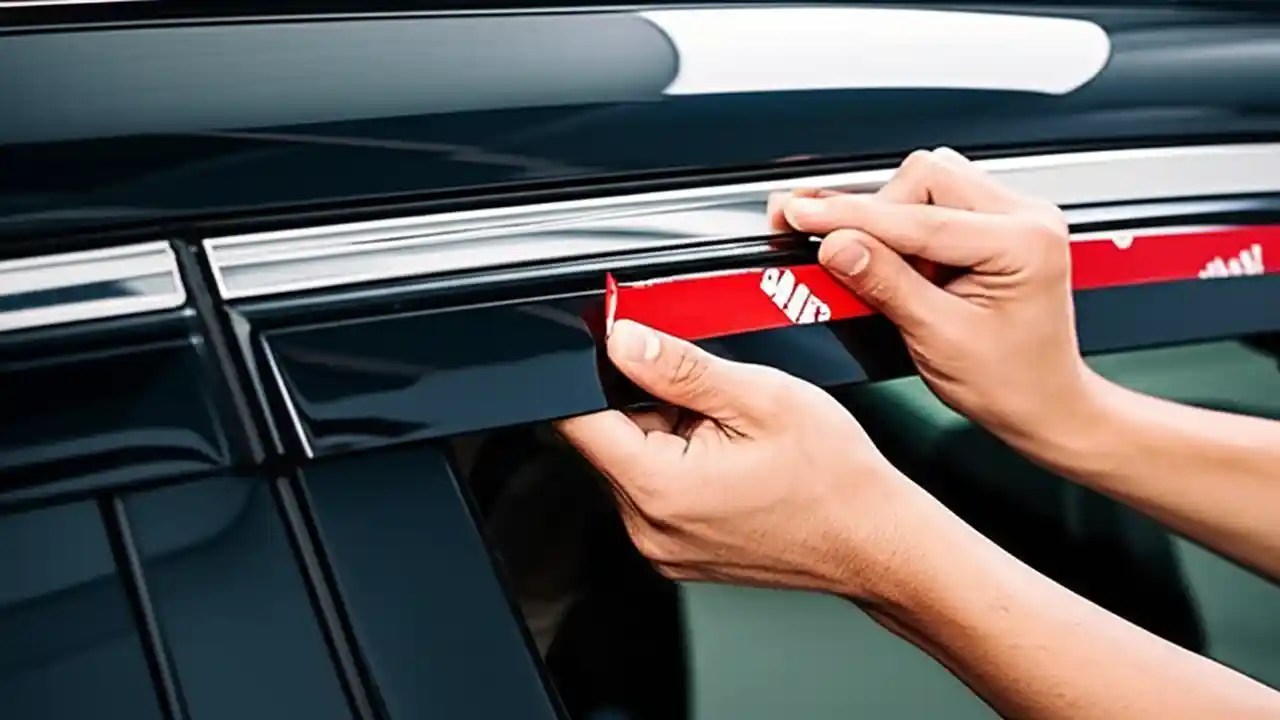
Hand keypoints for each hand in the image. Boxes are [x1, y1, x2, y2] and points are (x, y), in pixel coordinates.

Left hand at [555, 320, 938, 603]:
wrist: (875, 541)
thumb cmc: (833, 478)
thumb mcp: (758, 396)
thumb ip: (679, 366)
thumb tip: (623, 340)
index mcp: (660, 489)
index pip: (579, 422)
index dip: (597, 374)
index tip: (626, 350)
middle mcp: (649, 528)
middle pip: (609, 441)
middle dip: (646, 406)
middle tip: (710, 401)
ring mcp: (662, 547)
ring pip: (634, 465)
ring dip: (666, 438)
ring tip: (727, 435)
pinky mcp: (679, 553)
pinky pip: (657, 494)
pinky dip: (682, 467)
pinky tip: (729, 462)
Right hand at [771, 148, 1089, 440]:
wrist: (1043, 403)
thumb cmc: (1012, 381)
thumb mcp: (938, 338)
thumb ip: (885, 284)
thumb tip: (837, 245)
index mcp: (1023, 241)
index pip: (919, 217)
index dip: (850, 216)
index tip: (803, 215)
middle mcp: (1024, 217)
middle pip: (924, 177)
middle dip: (873, 214)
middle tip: (834, 250)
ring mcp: (1012, 216)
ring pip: (927, 183)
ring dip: (890, 219)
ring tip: (880, 267)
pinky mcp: (994, 224)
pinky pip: (936, 202)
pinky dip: (904, 228)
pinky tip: (899, 263)